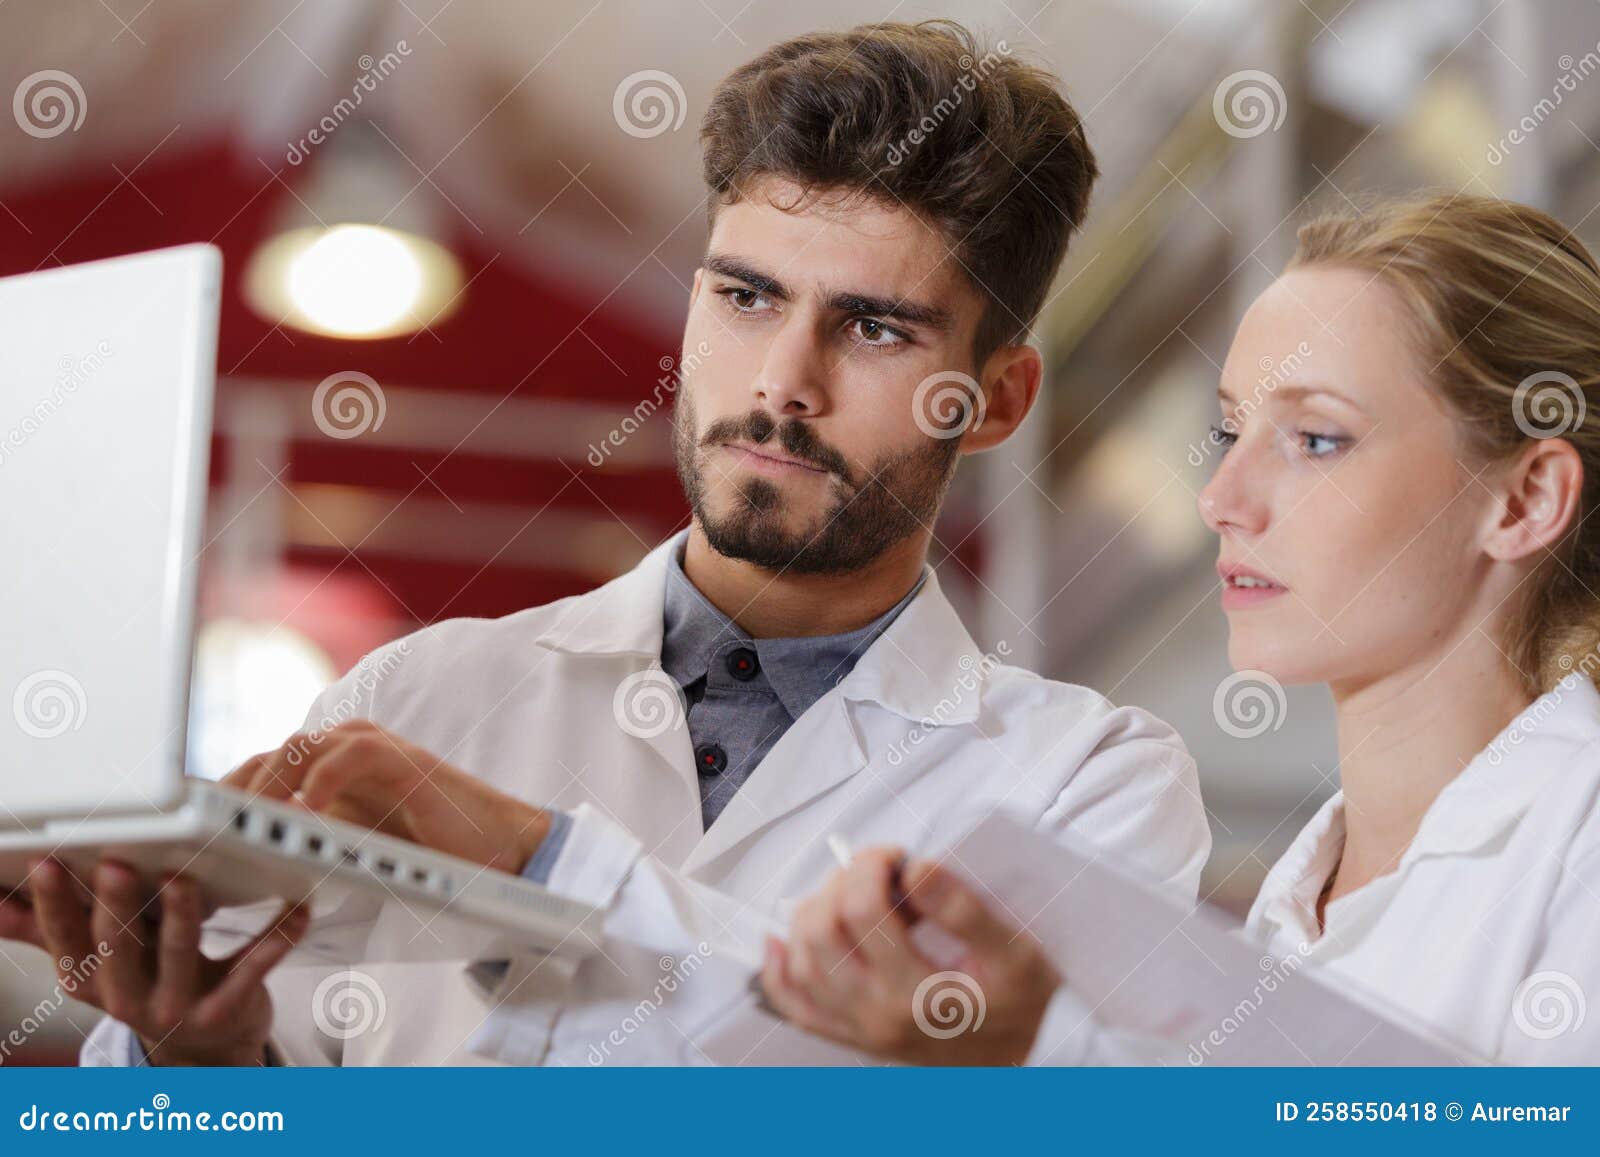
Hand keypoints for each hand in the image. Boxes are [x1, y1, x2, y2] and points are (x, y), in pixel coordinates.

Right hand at [0, 857, 308, 1065]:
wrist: (209, 1047)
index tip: (47, 864)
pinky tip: (297, 907)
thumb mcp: (98, 967)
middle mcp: (129, 1000)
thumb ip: (51, 932)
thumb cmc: (151, 985)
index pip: (65, 943)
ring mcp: (179, 1008)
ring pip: (180, 955)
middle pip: (116, 950)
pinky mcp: (229, 1010)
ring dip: (183, 914)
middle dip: (113, 907)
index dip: (54, 907)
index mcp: (93, 982)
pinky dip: (278, 934)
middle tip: (112, 864)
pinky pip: (254, 967)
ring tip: (186, 877)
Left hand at [226, 719, 551, 875]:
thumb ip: (312, 842)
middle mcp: (346, 749)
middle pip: (267, 757)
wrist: (502, 853)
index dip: (219, 800)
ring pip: (298, 750)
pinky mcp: (405, 761)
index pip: (259, 773)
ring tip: (235, 828)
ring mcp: (375, 751)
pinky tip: (302, 814)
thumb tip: (245, 866)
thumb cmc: (431, 857)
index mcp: (330, 769)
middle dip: (226, 796)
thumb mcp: (355, 852)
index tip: (182, 835)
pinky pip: (350, 757)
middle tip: (194, 837)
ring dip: (261, 788)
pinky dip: (320, 783)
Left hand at [760, 849, 1059, 1064]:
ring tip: (854, 895)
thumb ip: (965, 909)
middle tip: (877, 869)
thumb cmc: (1021, 1005)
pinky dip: (779, 969)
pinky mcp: (851, 1036)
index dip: (871, 866)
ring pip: (800, 962)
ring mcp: (859, 1029)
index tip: (898, 856)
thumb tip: (916, 868)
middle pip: (820, 930)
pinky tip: (783, 940)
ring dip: (814, 912)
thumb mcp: (1018, 954)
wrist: (1022, 1064)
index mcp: (918, 995)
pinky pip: (795, 1006)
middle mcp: (877, 1015)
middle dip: (842, 882)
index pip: (862, 911)